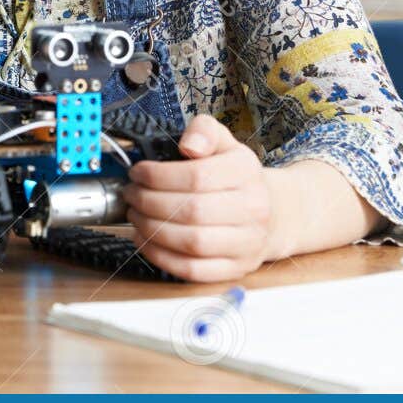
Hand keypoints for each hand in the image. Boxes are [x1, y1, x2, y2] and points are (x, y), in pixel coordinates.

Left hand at [122, 114, 273, 281]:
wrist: (271, 212)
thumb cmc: (236, 177)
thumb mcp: (224, 143)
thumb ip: (204, 132)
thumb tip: (188, 145)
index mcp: (246, 172)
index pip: (197, 176)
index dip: (158, 176)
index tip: (137, 173)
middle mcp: (253, 209)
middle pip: (192, 211)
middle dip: (149, 202)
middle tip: (131, 195)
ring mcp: (247, 243)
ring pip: (192, 243)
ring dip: (152, 230)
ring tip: (135, 215)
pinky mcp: (236, 269)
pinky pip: (193, 270)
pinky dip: (162, 257)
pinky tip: (145, 240)